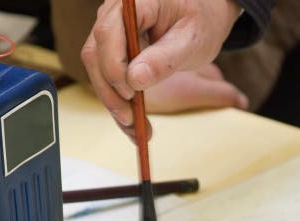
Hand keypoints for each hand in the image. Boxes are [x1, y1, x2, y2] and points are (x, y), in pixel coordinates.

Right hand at [81, 0, 241, 133]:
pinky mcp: (112, 49)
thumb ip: (165, 59)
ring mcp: (110, 31)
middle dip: (110, 92)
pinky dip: (119, 102)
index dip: (113, 67)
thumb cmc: (201, 21)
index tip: (130, 93)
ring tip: (136, 130)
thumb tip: (135, 79)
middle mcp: (114, 13)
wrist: (203, 16)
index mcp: (134, 1)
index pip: (108, 33)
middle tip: (131, 121)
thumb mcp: (192, 40)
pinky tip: (134, 125)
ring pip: (97, 69)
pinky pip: (107, 76)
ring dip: (113, 102)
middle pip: (96, 54)